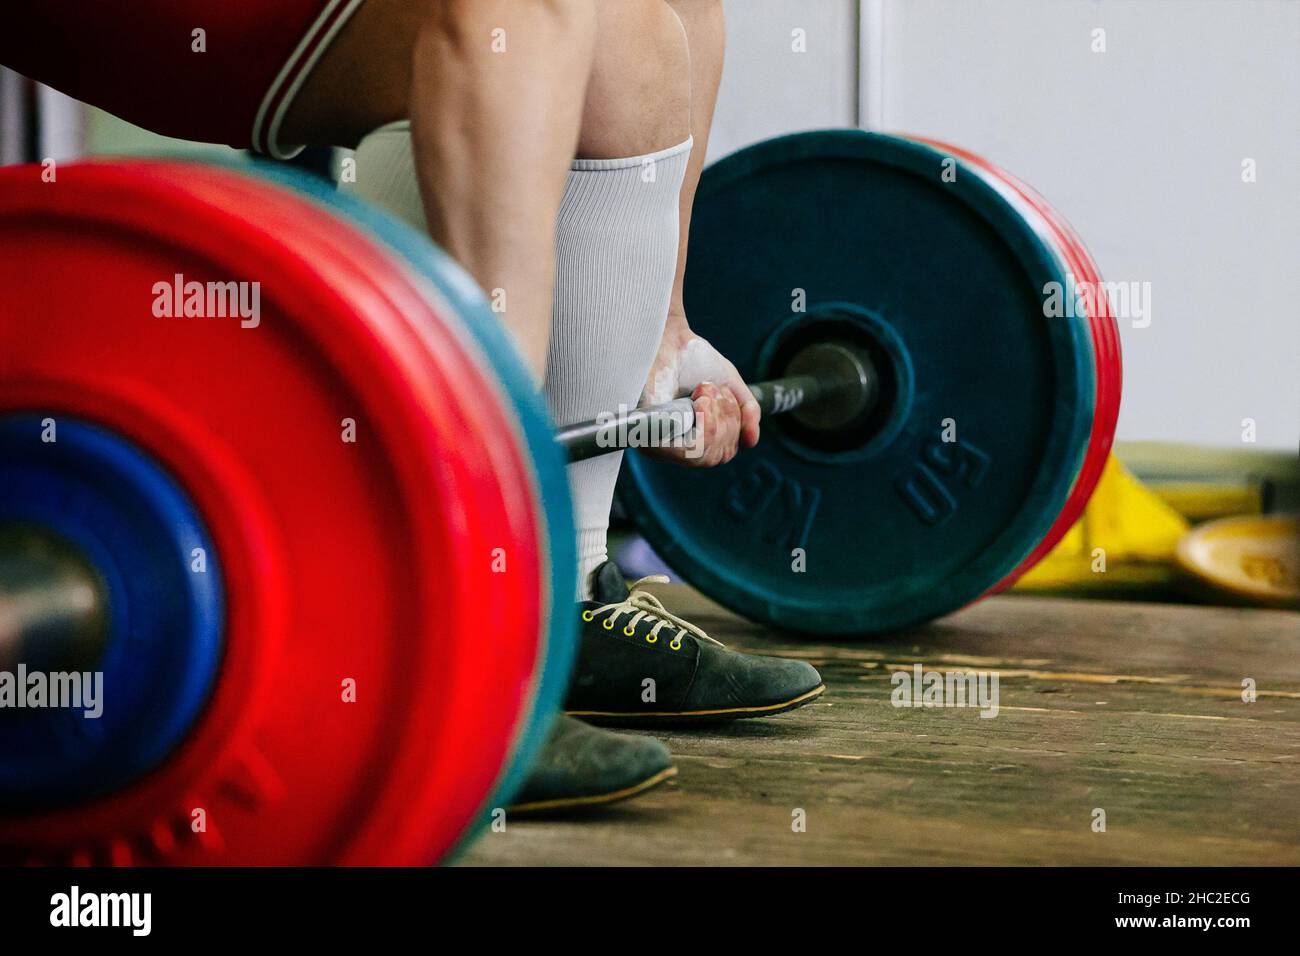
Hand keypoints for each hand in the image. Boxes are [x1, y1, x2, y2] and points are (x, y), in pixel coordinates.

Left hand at [639, 314, 760, 466]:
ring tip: (703, 390)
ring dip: (716, 419)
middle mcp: (671, 447)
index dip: (733, 427)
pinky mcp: (648, 439)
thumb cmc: (694, 361)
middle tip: (711, 390)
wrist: (672, 339)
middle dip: (727, 421)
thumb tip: (751, 442)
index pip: (720, 454)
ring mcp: (657, 446)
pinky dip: (706, 426)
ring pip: (705, 456)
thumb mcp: (731, 386)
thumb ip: (746, 413)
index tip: (723, 395)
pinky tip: (701, 403)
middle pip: (717, 457)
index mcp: (688, 438)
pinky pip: (688, 453)